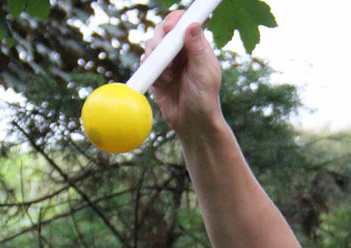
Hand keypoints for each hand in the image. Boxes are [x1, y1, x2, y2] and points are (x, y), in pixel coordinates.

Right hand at [144, 10, 223, 134]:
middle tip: (165, 57)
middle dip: (160, 41)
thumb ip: (197, 49)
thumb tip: (193, 24)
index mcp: (196, 45)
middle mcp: (181, 50)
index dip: (174, 21)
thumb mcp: (204, 74)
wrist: (192, 124)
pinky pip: (145, 63)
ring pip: (151, 45)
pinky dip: (151, 71)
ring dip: (156, 59)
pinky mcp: (156, 73)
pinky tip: (163, 83)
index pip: (184, 22)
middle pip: (163, 30)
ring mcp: (167, 61)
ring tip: (169, 76)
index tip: (169, 29)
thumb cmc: (205, 100)